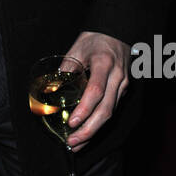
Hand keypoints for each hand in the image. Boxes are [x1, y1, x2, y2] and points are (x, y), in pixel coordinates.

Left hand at [63, 31, 129, 150]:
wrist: (118, 32)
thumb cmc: (96, 39)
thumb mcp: (77, 48)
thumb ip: (66, 68)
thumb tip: (52, 88)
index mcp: (104, 64)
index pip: (96, 91)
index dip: (84, 109)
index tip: (71, 122)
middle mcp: (117, 77)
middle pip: (106, 109)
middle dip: (89, 130)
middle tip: (73, 142)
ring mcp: (123, 85)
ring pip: (111, 113)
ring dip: (94, 132)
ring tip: (77, 144)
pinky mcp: (123, 90)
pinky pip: (112, 110)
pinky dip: (99, 124)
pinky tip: (87, 132)